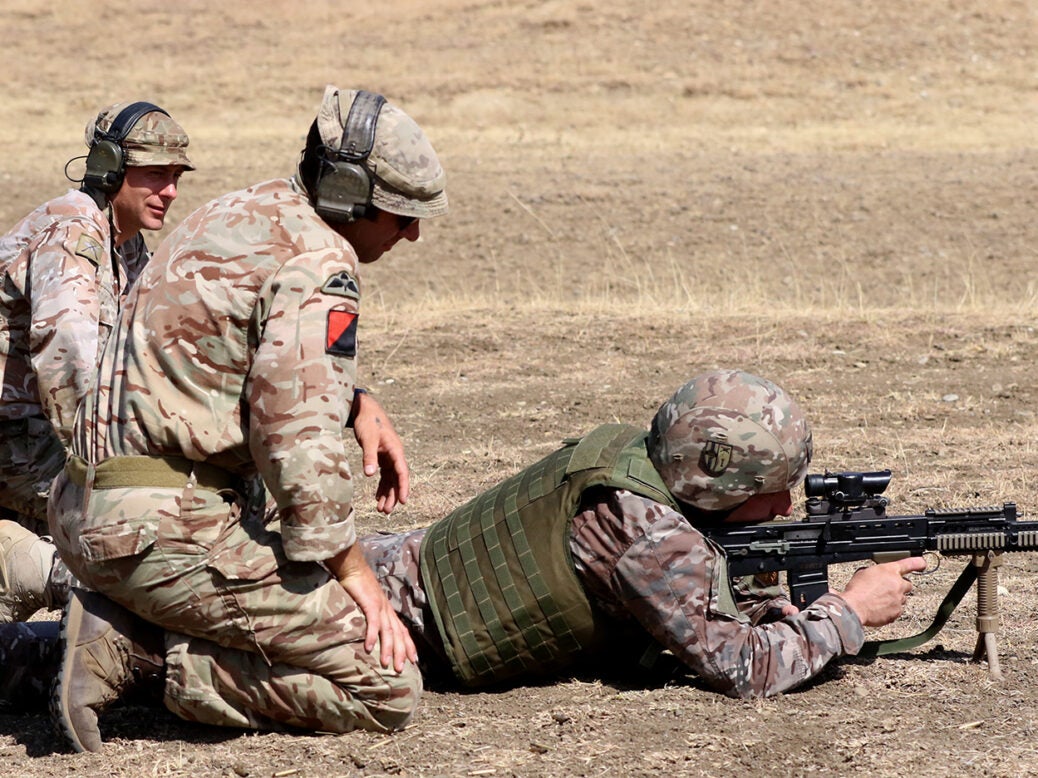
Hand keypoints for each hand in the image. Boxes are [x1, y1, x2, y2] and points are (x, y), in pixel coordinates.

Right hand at [330, 543, 417, 671]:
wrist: (354, 567)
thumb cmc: (359, 585)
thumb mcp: (369, 603)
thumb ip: (372, 616)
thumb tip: (371, 631)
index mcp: (388, 610)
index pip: (403, 630)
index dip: (409, 645)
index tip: (414, 661)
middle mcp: (387, 610)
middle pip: (398, 634)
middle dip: (401, 653)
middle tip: (401, 669)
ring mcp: (380, 606)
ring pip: (388, 631)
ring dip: (388, 649)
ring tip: (387, 664)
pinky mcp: (369, 603)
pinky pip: (373, 622)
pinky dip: (372, 635)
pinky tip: (370, 648)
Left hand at [351, 391, 409, 513]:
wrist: (364, 409)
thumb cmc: (368, 422)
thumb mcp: (368, 439)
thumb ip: (369, 456)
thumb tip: (370, 475)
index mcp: (396, 450)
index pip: (402, 472)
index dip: (403, 487)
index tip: (403, 501)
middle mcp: (395, 455)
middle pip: (397, 479)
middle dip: (393, 496)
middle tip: (386, 511)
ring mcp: (389, 456)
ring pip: (391, 479)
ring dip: (387, 494)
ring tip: (382, 510)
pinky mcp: (381, 457)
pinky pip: (384, 475)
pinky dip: (381, 486)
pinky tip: (377, 497)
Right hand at [838, 556, 926, 626]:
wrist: (854, 607)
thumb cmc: (856, 590)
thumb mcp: (863, 573)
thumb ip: (875, 572)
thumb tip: (876, 575)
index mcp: (889, 570)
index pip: (910, 563)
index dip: (918, 563)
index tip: (923, 563)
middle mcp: (897, 584)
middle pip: (907, 584)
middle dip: (900, 586)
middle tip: (888, 589)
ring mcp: (899, 599)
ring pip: (902, 598)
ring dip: (894, 598)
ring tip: (879, 600)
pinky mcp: (897, 612)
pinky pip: (897, 610)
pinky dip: (890, 610)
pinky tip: (879, 608)